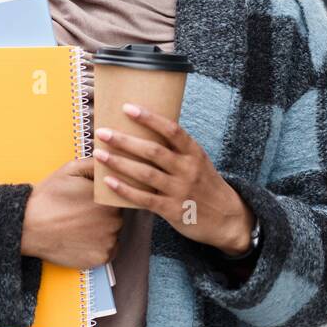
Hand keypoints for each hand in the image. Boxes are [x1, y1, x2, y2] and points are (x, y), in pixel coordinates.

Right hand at [21, 157, 122, 268]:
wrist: (28, 227)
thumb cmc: (48, 197)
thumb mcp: (71, 170)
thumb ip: (96, 164)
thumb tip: (111, 162)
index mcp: (108, 198)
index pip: (117, 197)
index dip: (103, 198)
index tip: (88, 201)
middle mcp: (114, 220)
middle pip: (116, 215)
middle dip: (103, 214)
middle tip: (81, 213)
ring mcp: (109, 241)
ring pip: (113, 233)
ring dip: (102, 230)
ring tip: (79, 226)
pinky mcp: (101, 258)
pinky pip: (108, 251)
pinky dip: (98, 247)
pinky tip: (81, 239)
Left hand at [94, 102, 255, 256]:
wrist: (227, 219)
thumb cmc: (206, 186)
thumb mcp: (199, 162)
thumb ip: (177, 149)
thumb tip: (145, 131)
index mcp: (194, 153)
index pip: (171, 130)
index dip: (149, 118)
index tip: (127, 108)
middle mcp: (188, 169)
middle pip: (153, 151)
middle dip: (125, 141)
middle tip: (102, 132)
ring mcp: (180, 190)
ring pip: (145, 173)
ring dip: (120, 162)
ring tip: (99, 154)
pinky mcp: (172, 210)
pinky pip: (144, 199)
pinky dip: (125, 189)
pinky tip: (109, 181)